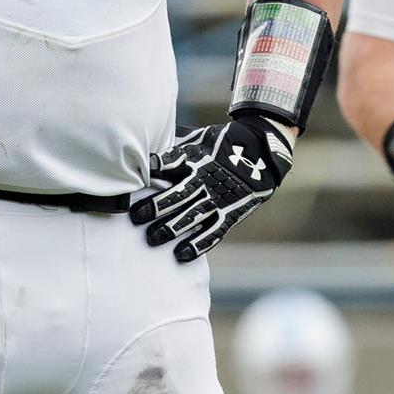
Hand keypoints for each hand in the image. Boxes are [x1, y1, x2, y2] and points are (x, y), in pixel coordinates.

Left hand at [130, 116, 292, 262]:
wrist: (261, 151)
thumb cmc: (221, 144)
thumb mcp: (198, 138)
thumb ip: (175, 149)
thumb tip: (146, 153)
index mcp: (197, 160)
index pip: (169, 167)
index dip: (151, 176)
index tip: (132, 186)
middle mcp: (207, 180)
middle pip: (178, 195)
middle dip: (156, 208)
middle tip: (136, 218)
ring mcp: (219, 198)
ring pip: (193, 216)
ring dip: (172, 228)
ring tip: (152, 239)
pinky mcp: (231, 213)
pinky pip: (214, 232)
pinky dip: (198, 244)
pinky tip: (181, 254)